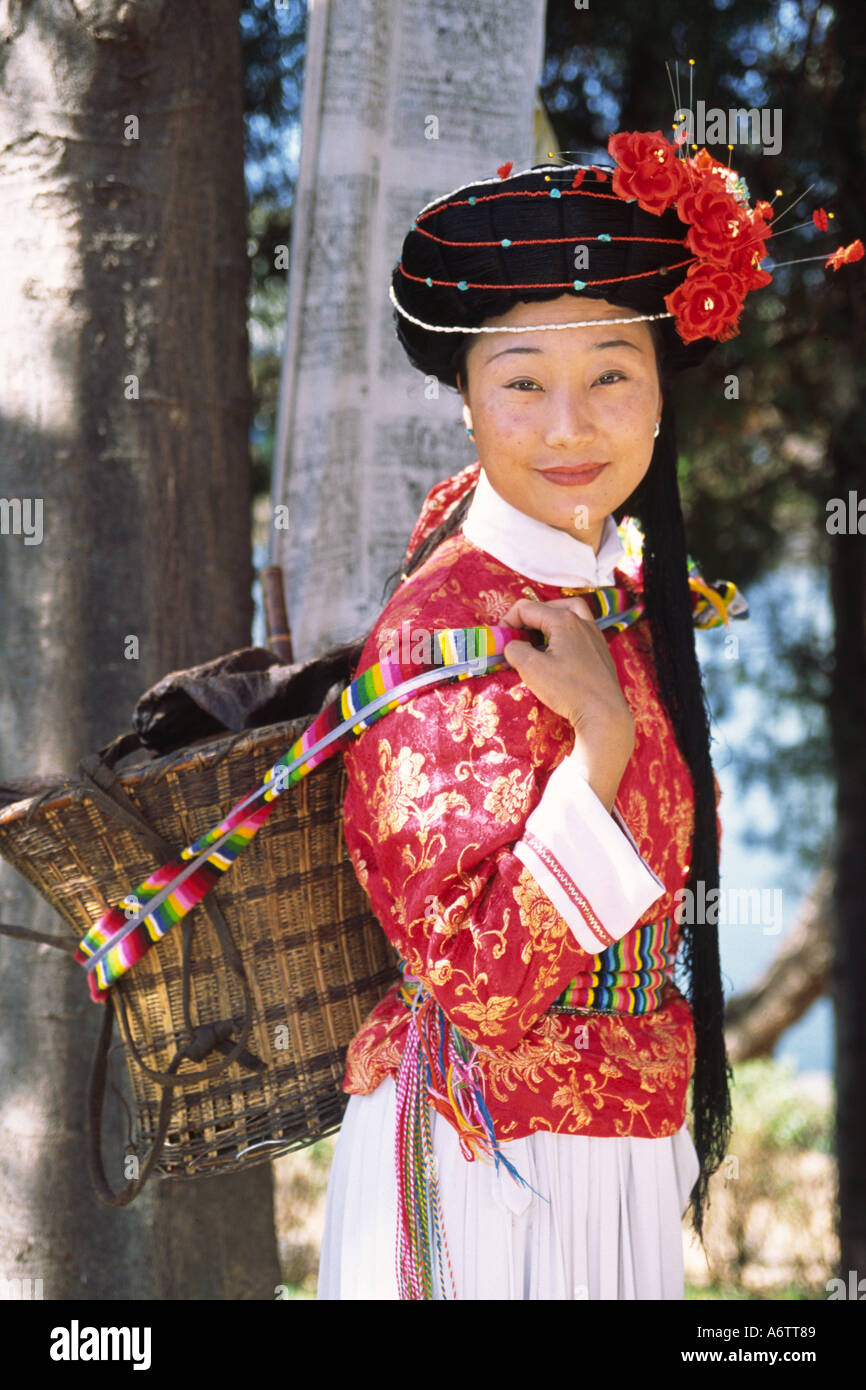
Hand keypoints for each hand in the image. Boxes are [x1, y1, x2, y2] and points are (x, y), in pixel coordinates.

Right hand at [500, 596, 634, 810]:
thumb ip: (515, 650)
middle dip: (528, 618)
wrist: (604, 713)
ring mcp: (595, 637)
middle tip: (517, 637)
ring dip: (550, 620)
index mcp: (564, 620)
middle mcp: (583, 622)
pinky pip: (580, 632)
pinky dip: (564, 634)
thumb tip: (512, 646)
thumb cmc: (567, 689)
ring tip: (538, 638)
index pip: (527, 608)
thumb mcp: (531, 668)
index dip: (507, 621)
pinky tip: (558, 654)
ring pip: (570, 614)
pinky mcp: (601, 652)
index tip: (500, 642)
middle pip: (549, 606)